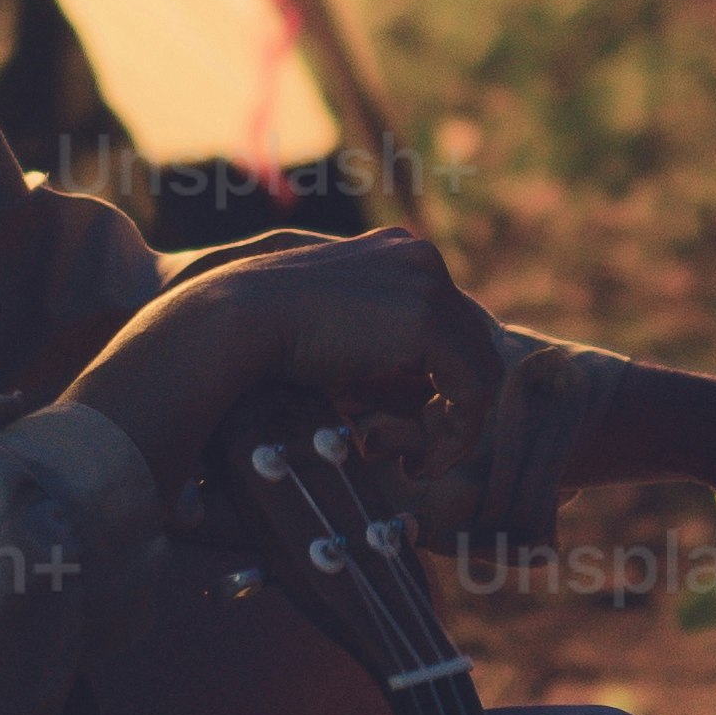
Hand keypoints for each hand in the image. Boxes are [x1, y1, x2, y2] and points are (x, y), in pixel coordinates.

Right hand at [72, 227, 497, 522]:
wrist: (234, 319)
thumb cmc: (268, 339)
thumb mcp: (339, 345)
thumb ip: (385, 361)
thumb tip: (423, 409)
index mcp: (400, 250)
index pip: (452, 323)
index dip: (442, 382)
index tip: (414, 429)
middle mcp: (421, 257)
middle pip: (473, 344)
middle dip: (454, 406)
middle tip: (416, 454)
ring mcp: (428, 284)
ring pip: (481, 370)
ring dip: (456, 427)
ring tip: (414, 464)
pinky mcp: (426, 320)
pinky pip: (474, 389)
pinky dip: (456, 434)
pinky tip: (417, 462)